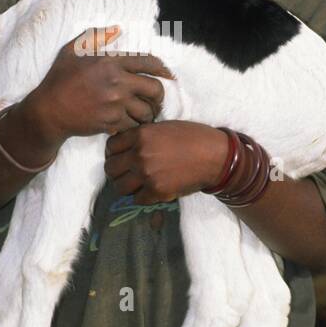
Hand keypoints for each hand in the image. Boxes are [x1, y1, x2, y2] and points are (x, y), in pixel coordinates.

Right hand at [24, 25, 175, 144]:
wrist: (48, 110)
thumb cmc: (59, 79)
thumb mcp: (72, 50)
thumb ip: (95, 36)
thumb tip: (117, 29)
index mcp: (111, 62)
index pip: (149, 62)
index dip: (163, 69)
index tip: (169, 75)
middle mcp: (117, 82)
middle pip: (155, 89)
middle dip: (159, 95)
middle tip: (155, 100)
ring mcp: (115, 104)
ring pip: (147, 110)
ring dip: (149, 113)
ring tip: (146, 114)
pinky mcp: (111, 122)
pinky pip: (134, 125)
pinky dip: (135, 126)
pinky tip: (131, 124)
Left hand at [104, 122, 229, 203]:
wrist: (215, 156)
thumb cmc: (193, 137)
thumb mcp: (163, 127)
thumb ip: (142, 135)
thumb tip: (125, 144)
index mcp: (140, 135)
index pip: (110, 147)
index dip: (114, 152)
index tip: (121, 156)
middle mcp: (139, 155)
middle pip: (111, 169)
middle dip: (117, 171)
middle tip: (127, 172)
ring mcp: (147, 175)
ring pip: (120, 187)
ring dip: (127, 186)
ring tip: (136, 184)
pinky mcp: (157, 191)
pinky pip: (137, 199)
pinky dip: (142, 197)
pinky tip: (150, 190)